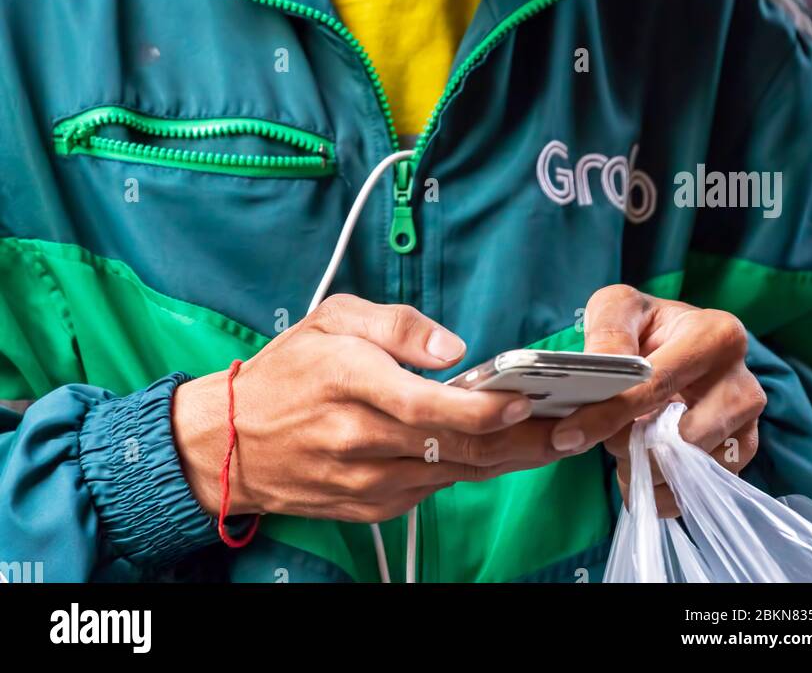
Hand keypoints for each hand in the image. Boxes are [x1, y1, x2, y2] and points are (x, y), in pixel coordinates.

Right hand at [172, 295, 564, 523]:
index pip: (430, 406)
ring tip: (551, 437)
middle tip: (568, 425)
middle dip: (520, 441)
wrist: (229, 442)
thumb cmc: (287, 370)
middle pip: (456, 449)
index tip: (525, 398)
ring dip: (505, 459)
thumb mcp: (333, 317)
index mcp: (352, 383)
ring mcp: (366, 482)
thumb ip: (396, 324)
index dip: (484, 409)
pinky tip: (498, 453)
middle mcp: (361, 439)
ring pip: (453, 475)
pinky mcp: (369, 509)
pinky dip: (467, 472)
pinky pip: (431, 491)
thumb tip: (454, 348)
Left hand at [550, 285, 766, 516]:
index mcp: (716, 335)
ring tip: (623, 454)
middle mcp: (742, 381)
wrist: (672, 343)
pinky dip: (664, 492)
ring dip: (647, 471)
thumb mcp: (619, 308)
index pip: (658, 384)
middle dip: (634, 447)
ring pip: (695, 470)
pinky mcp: (740, 454)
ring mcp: (746, 423)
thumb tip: (603, 371)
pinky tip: (642, 473)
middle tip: (607, 440)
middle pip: (686, 437)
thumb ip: (609, 333)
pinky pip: (703, 490)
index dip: (610, 412)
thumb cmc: (646, 325)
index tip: (568, 436)